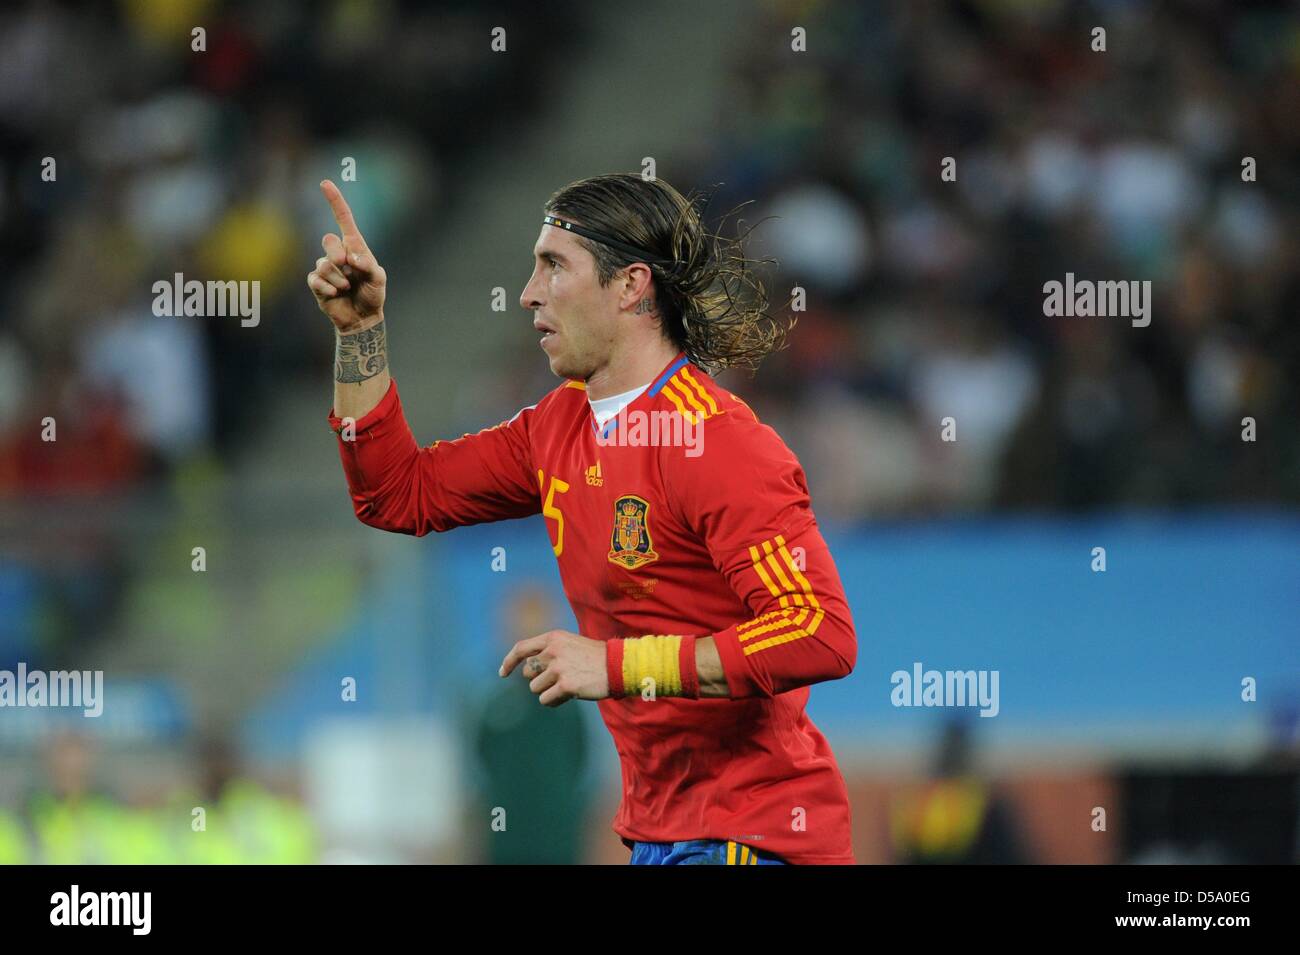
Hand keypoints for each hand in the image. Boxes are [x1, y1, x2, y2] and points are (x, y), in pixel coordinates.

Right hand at [308, 179, 386, 332]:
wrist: (362, 318)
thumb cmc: (373, 294)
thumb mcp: (379, 279)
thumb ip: (369, 265)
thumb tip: (352, 257)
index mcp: (354, 247)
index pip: (344, 220)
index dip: (335, 202)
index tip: (325, 183)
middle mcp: (338, 254)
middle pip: (328, 240)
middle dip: (336, 254)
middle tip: (347, 266)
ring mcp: (326, 268)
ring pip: (324, 264)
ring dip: (338, 278)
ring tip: (347, 288)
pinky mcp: (317, 283)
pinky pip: (315, 279)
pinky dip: (327, 288)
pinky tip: (335, 294)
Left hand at [498, 629, 609, 706]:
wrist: (617, 666)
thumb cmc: (593, 657)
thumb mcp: (569, 644)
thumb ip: (548, 652)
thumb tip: (526, 670)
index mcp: (553, 638)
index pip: (521, 648)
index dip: (509, 661)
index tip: (503, 673)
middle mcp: (552, 651)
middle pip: (528, 673)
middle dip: (539, 679)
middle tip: (559, 678)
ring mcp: (558, 668)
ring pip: (535, 688)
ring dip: (548, 691)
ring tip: (567, 685)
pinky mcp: (565, 686)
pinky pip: (546, 700)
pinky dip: (554, 701)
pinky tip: (568, 696)